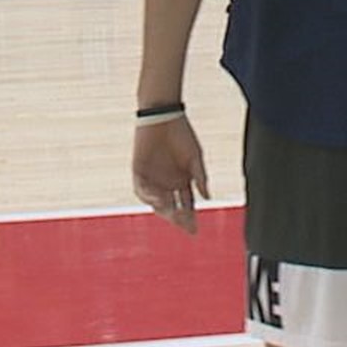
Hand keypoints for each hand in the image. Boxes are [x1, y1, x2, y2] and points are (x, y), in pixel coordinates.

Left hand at [133, 116, 209, 234]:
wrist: (163, 116)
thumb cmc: (182, 134)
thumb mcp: (195, 157)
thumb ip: (200, 177)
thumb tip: (207, 197)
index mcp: (182, 181)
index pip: (187, 205)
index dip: (190, 218)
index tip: (194, 231)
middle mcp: (167, 183)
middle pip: (172, 207)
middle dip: (178, 218)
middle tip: (184, 224)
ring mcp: (152, 179)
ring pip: (156, 202)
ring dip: (164, 210)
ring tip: (173, 213)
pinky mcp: (139, 171)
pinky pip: (141, 189)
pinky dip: (149, 196)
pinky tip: (159, 199)